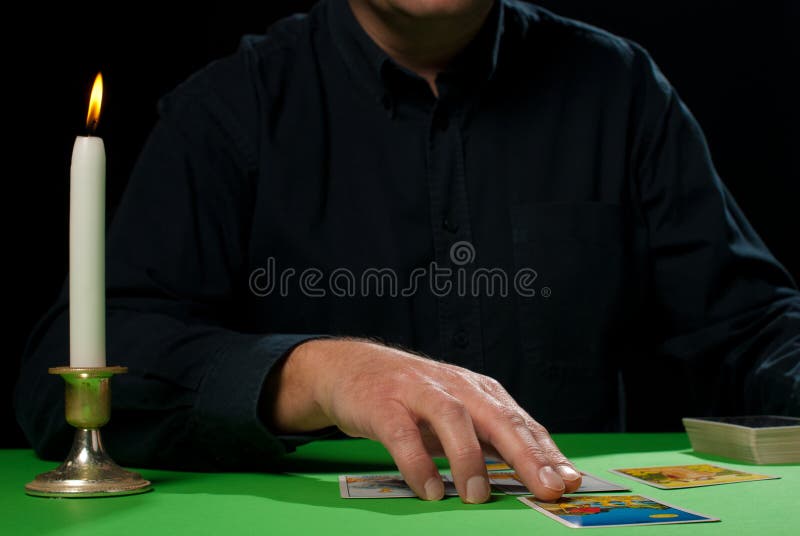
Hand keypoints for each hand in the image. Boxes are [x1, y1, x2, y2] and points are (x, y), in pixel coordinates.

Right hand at [266, 338, 581, 502]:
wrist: (352, 367)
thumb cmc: (413, 396)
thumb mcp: (456, 411)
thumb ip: (489, 438)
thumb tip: (535, 474)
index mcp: (478, 391)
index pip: (520, 422)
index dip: (547, 452)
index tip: (570, 481)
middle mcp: (455, 387)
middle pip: (498, 419)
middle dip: (527, 455)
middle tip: (548, 488)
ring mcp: (419, 392)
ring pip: (453, 419)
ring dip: (469, 458)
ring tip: (478, 495)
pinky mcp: (384, 404)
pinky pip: (403, 435)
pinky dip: (417, 463)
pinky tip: (430, 490)